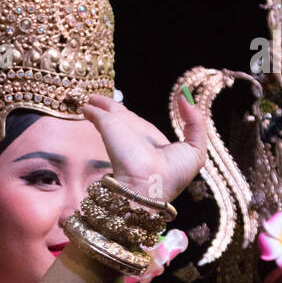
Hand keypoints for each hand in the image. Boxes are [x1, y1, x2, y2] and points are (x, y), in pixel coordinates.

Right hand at [81, 92, 205, 203]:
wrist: (150, 185)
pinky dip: (91, 110)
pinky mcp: (109, 127)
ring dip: (98, 106)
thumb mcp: (195, 148)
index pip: (141, 126)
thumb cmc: (173, 174)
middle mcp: (134, 136)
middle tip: (99, 100)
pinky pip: (98, 114)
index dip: (133, 119)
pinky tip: (86, 107)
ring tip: (91, 99)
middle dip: (110, 107)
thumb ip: (194, 121)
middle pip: (121, 116)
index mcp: (152, 143)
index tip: (127, 110)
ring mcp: (120, 131)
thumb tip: (183, 97)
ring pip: (107, 113)